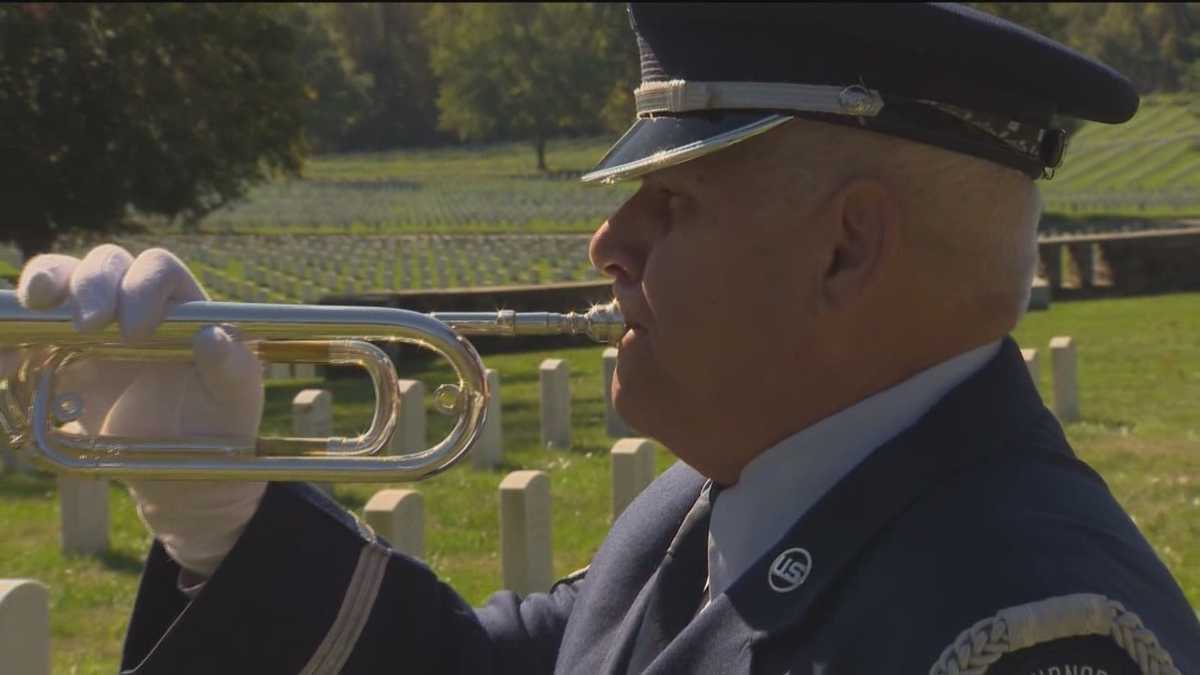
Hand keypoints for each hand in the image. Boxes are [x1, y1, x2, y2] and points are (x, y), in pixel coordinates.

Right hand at [6, 245, 265, 577]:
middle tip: (88, 326)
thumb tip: (214, 337)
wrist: (180, 474)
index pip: (157, 269)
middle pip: (105, 264)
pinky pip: (27, 331)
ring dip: (43, 283)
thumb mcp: (236, 400)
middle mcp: (135, 304)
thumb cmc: (218, 424)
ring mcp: (94, 327)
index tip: (135, 330)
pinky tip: (5, 358)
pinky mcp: (60, 356)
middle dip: (89, 283)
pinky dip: (10, 334)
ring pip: (61, 281)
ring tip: (34, 305)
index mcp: (181, 306)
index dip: (142, 286)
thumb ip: (233, 368)